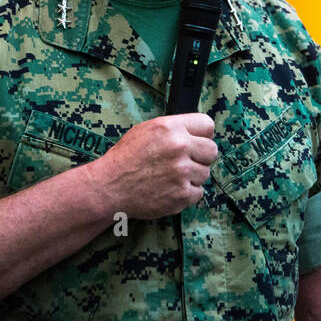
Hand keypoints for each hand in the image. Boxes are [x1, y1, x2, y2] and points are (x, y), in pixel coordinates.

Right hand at [86, 113, 217, 219]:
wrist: (109, 187)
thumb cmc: (126, 157)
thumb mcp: (146, 130)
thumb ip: (174, 128)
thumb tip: (198, 133)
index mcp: (170, 128)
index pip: (208, 125)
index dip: (202, 135)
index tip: (196, 141)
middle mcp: (179, 147)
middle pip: (212, 150)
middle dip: (201, 157)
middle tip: (184, 162)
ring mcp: (182, 172)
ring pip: (205, 173)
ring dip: (192, 177)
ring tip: (170, 177)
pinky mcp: (182, 195)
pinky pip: (198, 192)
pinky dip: (186, 193)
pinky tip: (169, 189)